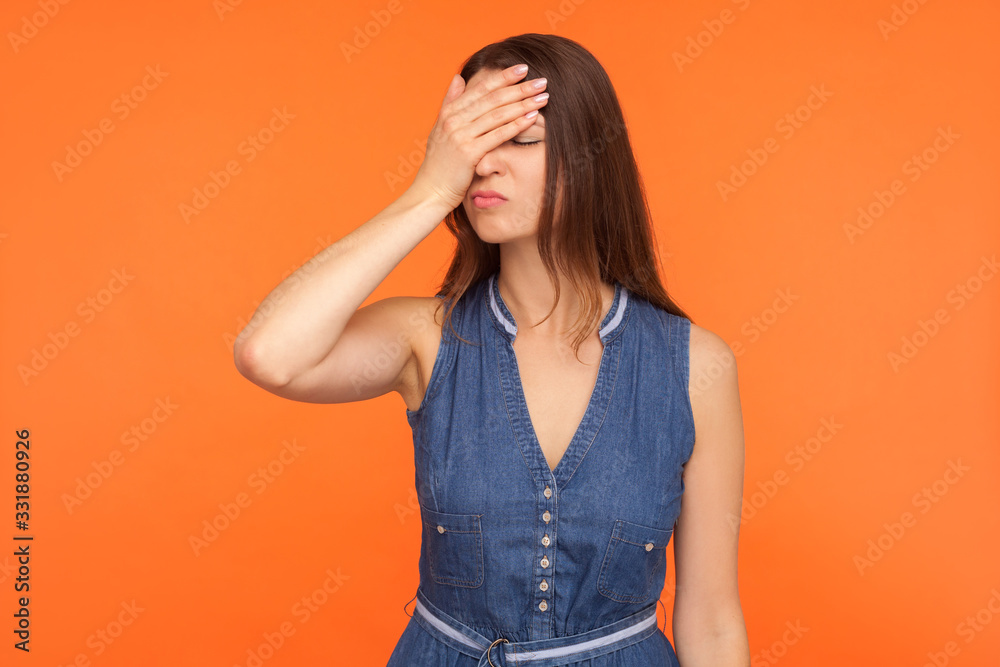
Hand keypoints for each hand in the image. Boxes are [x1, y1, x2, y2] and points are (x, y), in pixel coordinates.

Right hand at [409, 64, 547, 211]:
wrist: (430, 192)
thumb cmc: (440, 164)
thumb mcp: (441, 129)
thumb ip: (450, 102)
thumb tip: (459, 77)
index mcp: (449, 112)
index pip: (480, 89)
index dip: (503, 77)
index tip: (523, 68)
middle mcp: (454, 121)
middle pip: (492, 99)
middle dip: (519, 88)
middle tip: (541, 80)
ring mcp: (460, 136)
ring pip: (497, 115)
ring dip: (522, 104)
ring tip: (543, 96)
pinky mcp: (468, 153)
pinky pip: (497, 135)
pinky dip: (516, 125)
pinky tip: (533, 117)